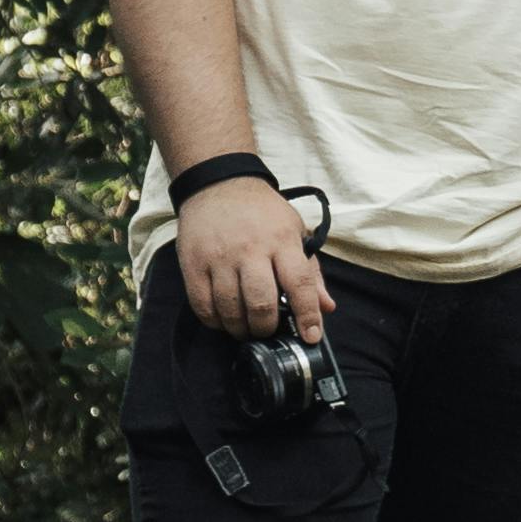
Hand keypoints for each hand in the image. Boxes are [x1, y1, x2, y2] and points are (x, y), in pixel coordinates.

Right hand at [178, 170, 329, 345]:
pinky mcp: (194, 263)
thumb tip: (326, 308)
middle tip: (268, 331)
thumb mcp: (295, 231)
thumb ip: (311, 272)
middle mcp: (250, 250)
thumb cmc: (262, 213)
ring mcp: (220, 257)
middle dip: (267, 327)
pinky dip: (214, 321)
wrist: (218, 185)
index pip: (300, 284)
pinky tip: (223, 320)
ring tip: (246, 329)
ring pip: (230, 308)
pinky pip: (202, 304)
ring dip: (240, 328)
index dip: (307, 314)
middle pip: (261, 304)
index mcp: (282, 241)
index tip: (311, 336)